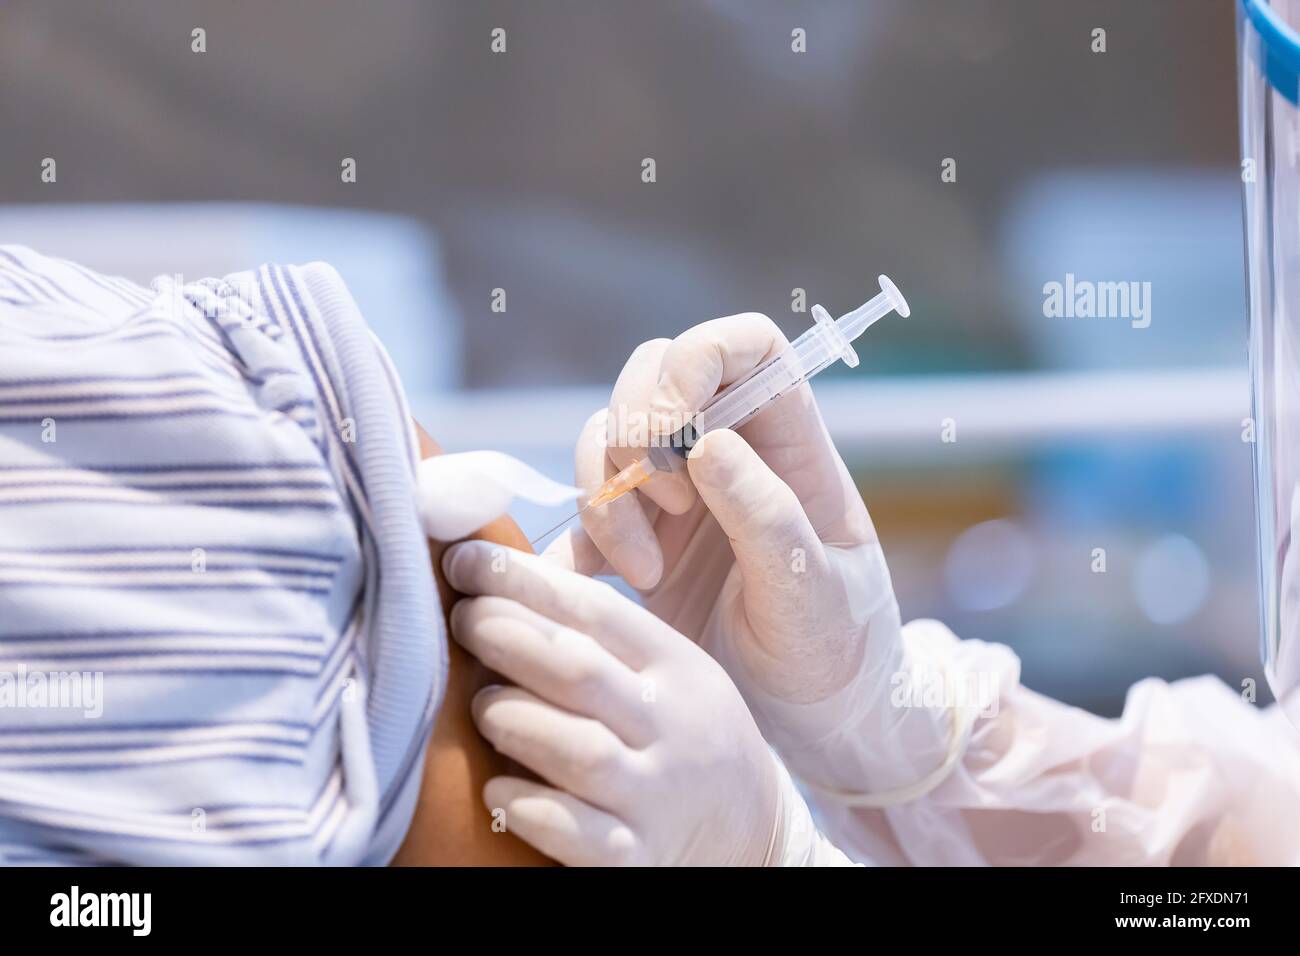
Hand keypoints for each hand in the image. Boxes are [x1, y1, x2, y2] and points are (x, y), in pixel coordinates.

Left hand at [442, 539, 781, 865]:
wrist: (757, 837)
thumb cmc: (686, 738)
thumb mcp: (670, 674)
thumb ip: (602, 637)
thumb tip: (503, 579)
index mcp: (679, 668)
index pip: (597, 613)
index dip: (524, 581)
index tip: (465, 559)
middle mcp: (673, 727)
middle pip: (579, 671)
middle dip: (507, 637)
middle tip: (460, 621)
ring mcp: (658, 797)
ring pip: (577, 750)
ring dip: (512, 720)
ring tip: (478, 706)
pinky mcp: (640, 857)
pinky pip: (578, 835)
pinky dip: (529, 807)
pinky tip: (495, 788)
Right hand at [545, 314, 924, 793]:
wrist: (803, 723)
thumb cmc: (835, 653)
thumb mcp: (813, 595)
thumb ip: (768, 519)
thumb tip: (709, 445)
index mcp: (789, 445)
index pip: (746, 346)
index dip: (700, 355)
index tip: (674, 425)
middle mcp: (726, 454)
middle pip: (654, 375)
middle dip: (635, 427)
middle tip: (665, 506)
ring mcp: (674, 495)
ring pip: (606, 439)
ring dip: (607, 496)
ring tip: (647, 573)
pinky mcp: (632, 543)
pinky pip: (580, 512)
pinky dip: (574, 544)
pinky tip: (599, 591)